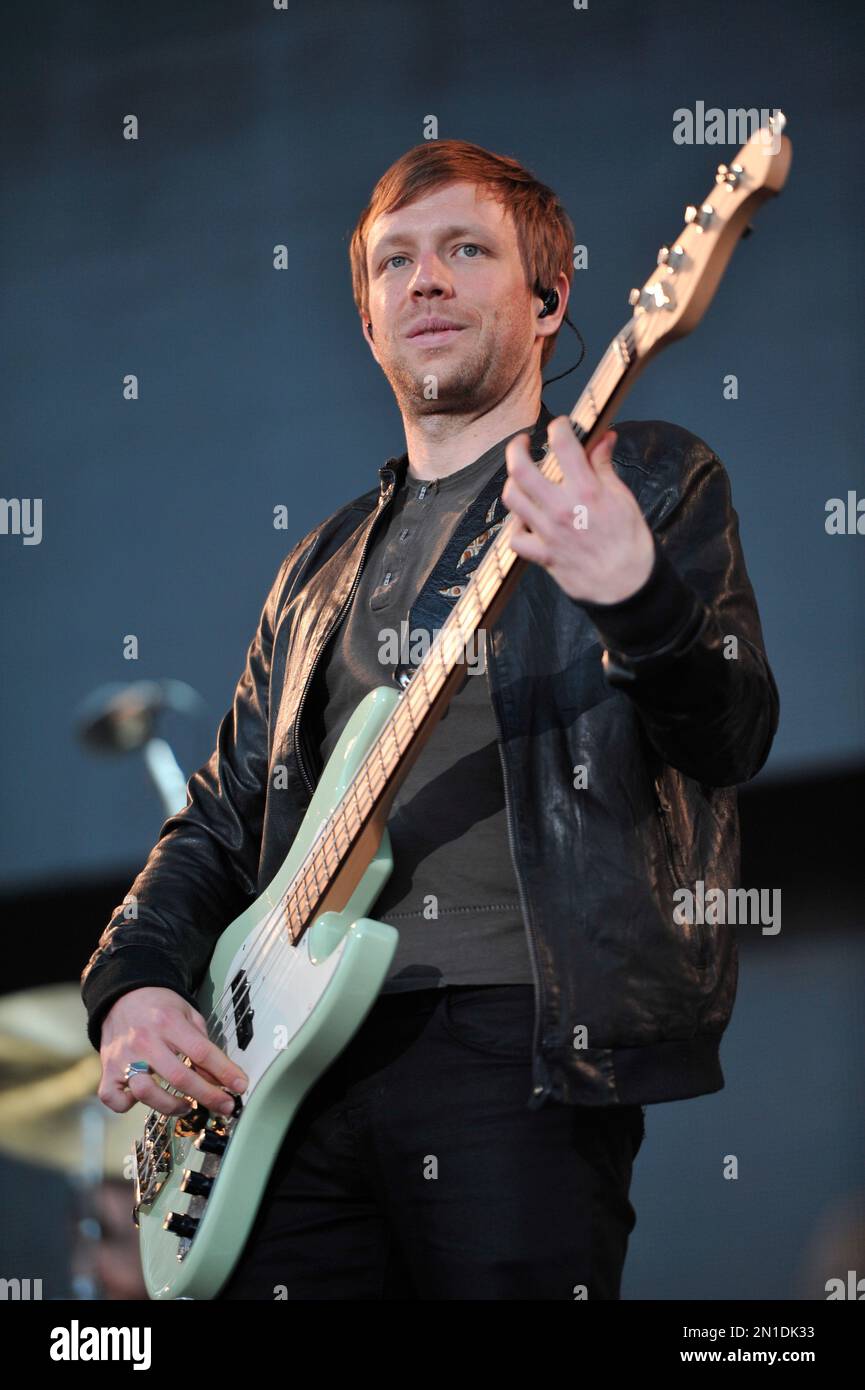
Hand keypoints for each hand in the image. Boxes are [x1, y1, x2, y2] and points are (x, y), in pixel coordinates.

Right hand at [97, 986, 248, 1119]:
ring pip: (147, 1093)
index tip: (240, 1086)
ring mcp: (123, 1057)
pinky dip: (129, 1104)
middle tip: (225, 1106)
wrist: (122, 995)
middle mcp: (145, 1040)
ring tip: (186, 1105)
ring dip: (172, 1106)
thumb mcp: (188, 1015)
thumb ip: (204, 1044)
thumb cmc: (159, 1007)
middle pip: (179, 1077)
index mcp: (169, 1022)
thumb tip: (221, 1076)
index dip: (225, 1072)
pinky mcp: (107, 1070)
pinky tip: (143, 1099)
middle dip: (208, 1096)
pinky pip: (114, 1098)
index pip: (202, 1052)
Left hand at [502, 416, 655, 603]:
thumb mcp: (623, 498)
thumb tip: (604, 438)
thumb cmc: (630, 542)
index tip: (560, 425)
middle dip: (516, 448)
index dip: (558, 427)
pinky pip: (515, 538)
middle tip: (522, 442)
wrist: (626, 585)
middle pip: (521, 470)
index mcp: (586, 491)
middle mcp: (561, 509)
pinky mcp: (542, 555)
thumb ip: (605, 466)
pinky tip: (524, 519)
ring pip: (512, 499)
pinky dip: (516, 527)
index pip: (563, 445)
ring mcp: (547, 533)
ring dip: (513, 483)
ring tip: (521, 478)